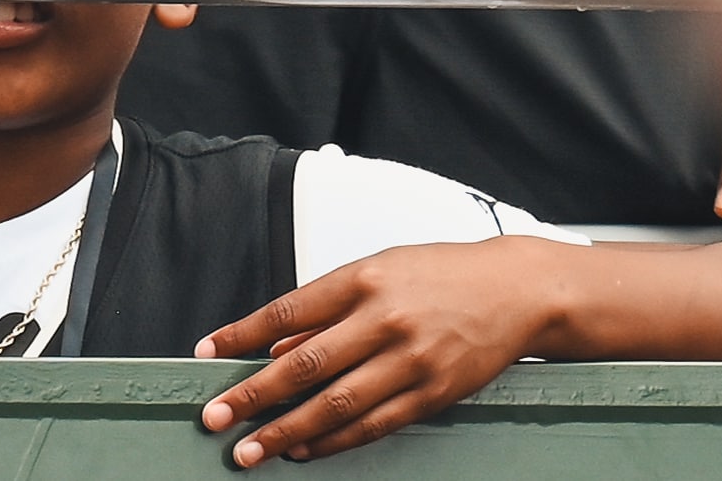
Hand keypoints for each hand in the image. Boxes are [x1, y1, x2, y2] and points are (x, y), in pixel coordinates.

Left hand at [196, 241, 553, 464]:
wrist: (513, 289)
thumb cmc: (441, 274)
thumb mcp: (381, 270)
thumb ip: (327, 308)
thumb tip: (276, 347)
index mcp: (365, 277)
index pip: (289, 309)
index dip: (243, 333)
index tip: (208, 353)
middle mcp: (384, 317)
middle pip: (305, 363)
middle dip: (254, 393)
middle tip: (215, 416)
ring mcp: (409, 359)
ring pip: (335, 404)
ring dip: (287, 431)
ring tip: (251, 449)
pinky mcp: (431, 393)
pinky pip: (372, 425)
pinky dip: (333, 441)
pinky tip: (306, 450)